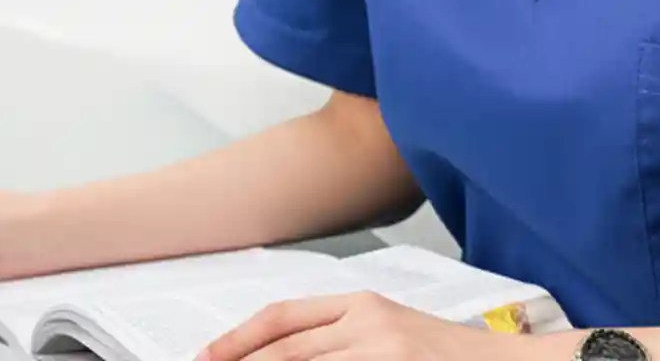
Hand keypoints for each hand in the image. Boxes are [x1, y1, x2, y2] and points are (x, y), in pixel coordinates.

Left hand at [201, 293, 535, 360]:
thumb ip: (337, 341)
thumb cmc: (451, 358)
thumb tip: (280, 354)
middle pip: (284, 350)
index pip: (282, 316)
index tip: (208, 356)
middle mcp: (369, 323)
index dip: (237, 338)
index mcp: (363, 303)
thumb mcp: (390, 333)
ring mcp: (384, 352)